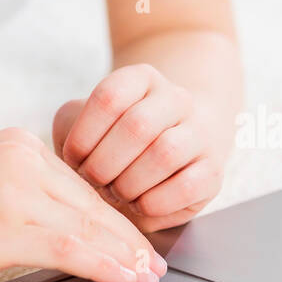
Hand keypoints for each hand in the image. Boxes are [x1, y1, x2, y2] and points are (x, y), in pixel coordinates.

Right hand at [0, 127, 167, 281]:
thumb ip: (21, 190)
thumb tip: (65, 225)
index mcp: (19, 146)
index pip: (81, 186)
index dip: (114, 218)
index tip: (136, 240)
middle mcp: (23, 160)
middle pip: (92, 205)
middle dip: (128, 238)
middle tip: (154, 262)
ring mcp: (15, 192)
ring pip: (88, 226)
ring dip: (125, 256)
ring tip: (147, 275)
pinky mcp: (6, 227)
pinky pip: (70, 248)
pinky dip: (104, 265)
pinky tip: (125, 278)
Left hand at [53, 63, 227, 232]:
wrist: (173, 142)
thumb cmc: (116, 136)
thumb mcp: (87, 120)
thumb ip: (69, 126)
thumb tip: (69, 156)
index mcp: (141, 78)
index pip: (109, 97)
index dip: (83, 134)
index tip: (73, 158)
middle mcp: (175, 99)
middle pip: (136, 126)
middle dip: (104, 163)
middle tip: (93, 180)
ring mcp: (199, 133)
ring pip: (164, 154)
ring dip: (129, 183)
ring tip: (115, 193)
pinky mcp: (213, 171)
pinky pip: (187, 187)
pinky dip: (155, 202)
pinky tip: (139, 203)